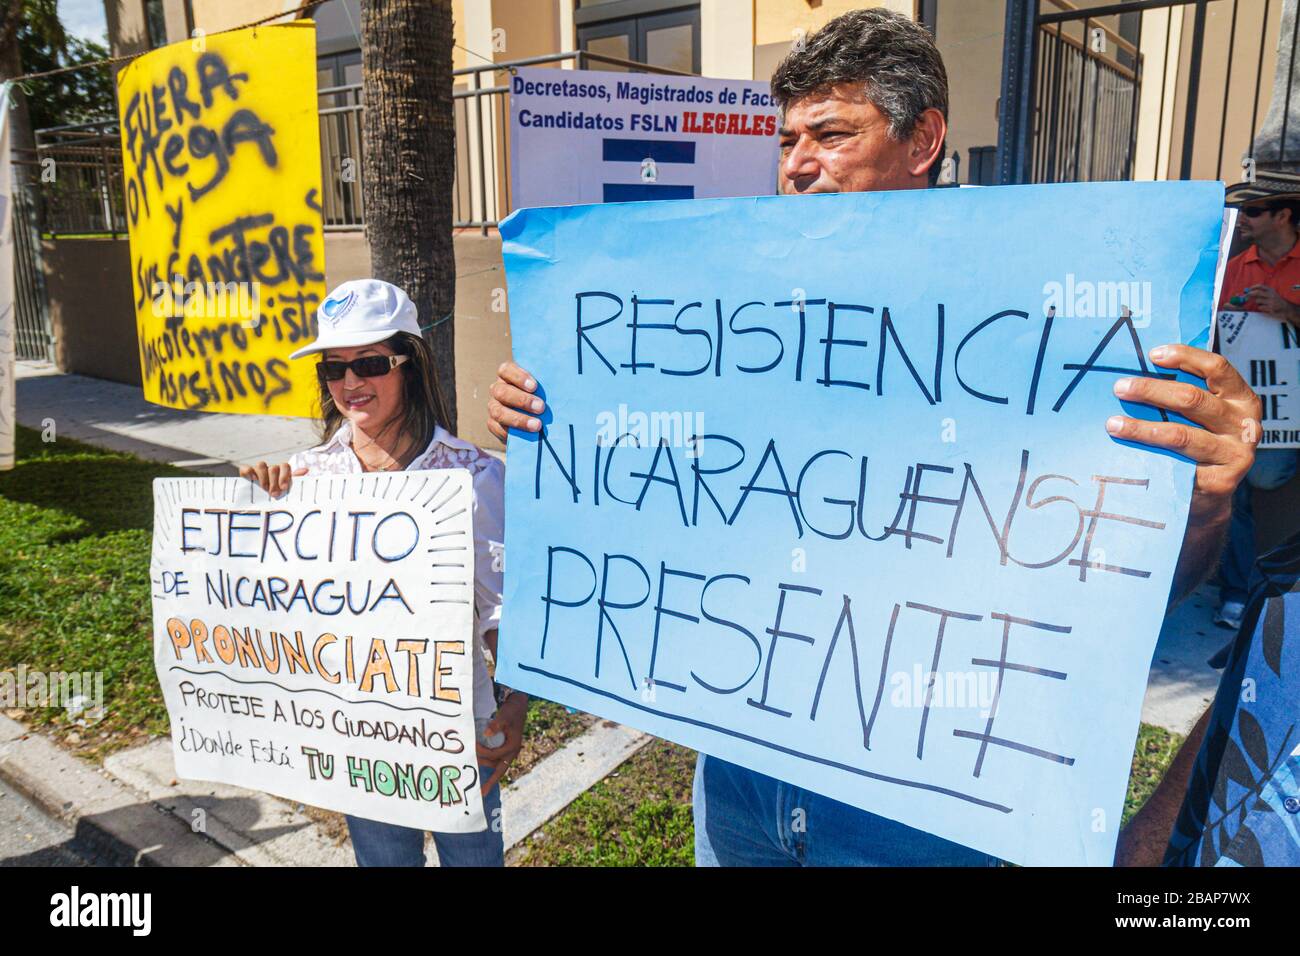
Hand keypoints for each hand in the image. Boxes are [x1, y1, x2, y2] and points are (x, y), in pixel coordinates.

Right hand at [238, 461, 306, 497]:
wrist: (258, 504)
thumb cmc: (276, 496)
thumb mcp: (286, 491)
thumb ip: (295, 481)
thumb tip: (306, 470)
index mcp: (281, 472)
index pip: (285, 466)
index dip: (285, 475)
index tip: (284, 488)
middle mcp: (270, 469)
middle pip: (273, 468)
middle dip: (274, 482)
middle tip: (274, 494)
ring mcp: (258, 471)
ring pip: (261, 465)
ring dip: (264, 478)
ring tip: (264, 489)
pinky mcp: (246, 474)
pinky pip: (246, 468)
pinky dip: (249, 472)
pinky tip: (252, 479)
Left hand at [476, 692, 527, 794]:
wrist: (518, 706)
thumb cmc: (512, 711)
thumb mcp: (504, 716)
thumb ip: (496, 725)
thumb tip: (486, 733)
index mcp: (513, 746)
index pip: (495, 755)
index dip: (482, 752)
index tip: (472, 746)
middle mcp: (511, 751)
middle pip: (499, 769)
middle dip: (490, 780)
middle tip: (480, 790)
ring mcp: (508, 750)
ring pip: (496, 765)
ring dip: (486, 770)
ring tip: (476, 777)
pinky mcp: (504, 747)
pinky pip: (495, 760)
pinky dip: (488, 764)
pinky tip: (480, 767)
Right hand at [487, 361, 543, 441]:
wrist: (536, 419)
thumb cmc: (543, 396)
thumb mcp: (545, 388)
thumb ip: (548, 383)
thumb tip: (564, 383)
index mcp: (508, 375)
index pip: (506, 370)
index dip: (519, 377)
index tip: (535, 386)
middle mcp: (498, 389)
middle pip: (502, 392)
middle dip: (522, 400)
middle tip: (541, 408)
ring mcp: (494, 406)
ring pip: (498, 412)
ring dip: (518, 419)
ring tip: (537, 425)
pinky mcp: (493, 423)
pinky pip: (496, 427)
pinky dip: (510, 432)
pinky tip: (525, 434)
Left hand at [1105, 345, 1258, 523]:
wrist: (1213, 493)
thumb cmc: (1200, 440)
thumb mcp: (1201, 414)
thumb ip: (1183, 392)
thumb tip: (1136, 368)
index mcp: (1242, 399)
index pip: (1217, 368)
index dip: (1185, 357)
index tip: (1152, 355)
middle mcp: (1243, 425)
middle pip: (1192, 399)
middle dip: (1150, 390)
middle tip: (1119, 388)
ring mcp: (1234, 455)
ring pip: (1180, 435)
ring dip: (1141, 428)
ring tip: (1112, 424)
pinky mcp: (1220, 482)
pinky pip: (1178, 466)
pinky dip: (1149, 458)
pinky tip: (1127, 455)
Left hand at [1243, 285, 1299, 322]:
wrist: (1285, 308)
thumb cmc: (1275, 300)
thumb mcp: (1271, 294)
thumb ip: (1262, 292)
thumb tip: (1249, 292)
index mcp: (1271, 290)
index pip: (1261, 286)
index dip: (1253, 287)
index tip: (1249, 289)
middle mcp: (1271, 295)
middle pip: (1257, 292)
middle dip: (1250, 294)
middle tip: (1246, 296)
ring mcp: (1271, 302)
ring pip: (1257, 301)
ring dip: (1257, 302)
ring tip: (1263, 303)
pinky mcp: (1270, 308)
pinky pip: (1260, 307)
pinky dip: (1261, 307)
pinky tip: (1266, 308)